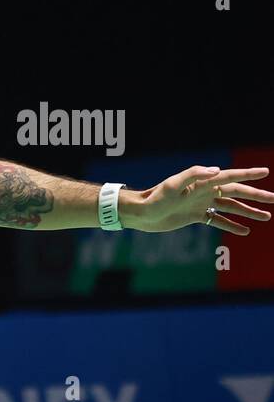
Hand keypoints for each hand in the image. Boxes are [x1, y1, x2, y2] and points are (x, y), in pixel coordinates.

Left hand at [125, 164, 272, 234]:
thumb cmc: (154, 197)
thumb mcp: (172, 185)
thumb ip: (194, 175)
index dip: (248, 174)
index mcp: (202, 181)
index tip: (265, 171)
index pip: (230, 176)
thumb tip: (217, 171)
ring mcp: (201, 204)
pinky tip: (245, 231)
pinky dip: (231, 225)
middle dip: (255, 196)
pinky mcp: (195, 216)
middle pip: (235, 192)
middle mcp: (204, 191)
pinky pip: (218, 220)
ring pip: (230, 207)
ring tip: (267, 217)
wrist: (140, 213)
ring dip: (248, 211)